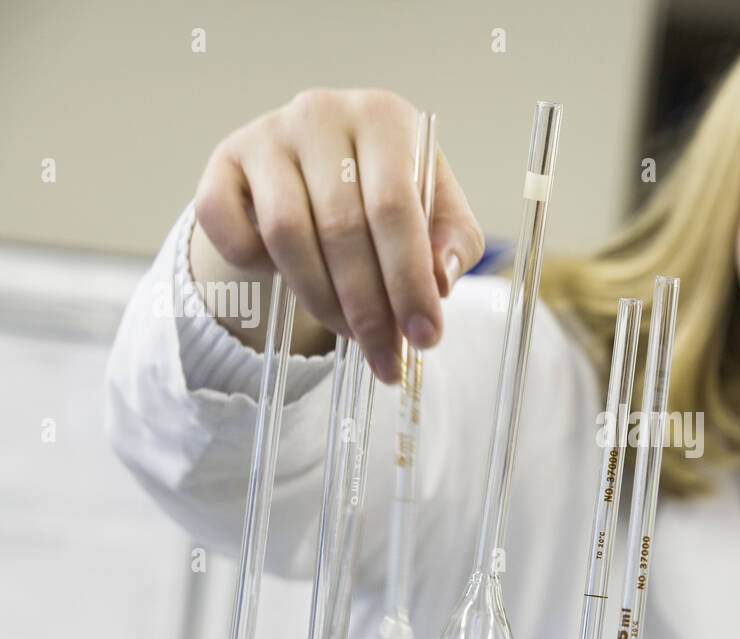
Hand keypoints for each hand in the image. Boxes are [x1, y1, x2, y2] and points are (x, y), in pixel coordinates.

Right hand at [194, 87, 485, 382]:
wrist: (317, 170)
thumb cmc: (388, 193)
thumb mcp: (437, 211)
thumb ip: (452, 244)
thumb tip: (441, 282)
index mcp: (383, 117)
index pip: (396, 208)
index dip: (410, 281)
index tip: (425, 338)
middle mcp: (321, 114)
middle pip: (342, 229)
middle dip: (370, 309)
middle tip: (386, 357)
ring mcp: (265, 135)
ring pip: (287, 237)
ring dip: (322, 302)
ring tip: (351, 336)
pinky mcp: (222, 163)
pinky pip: (231, 233)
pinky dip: (260, 270)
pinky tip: (292, 282)